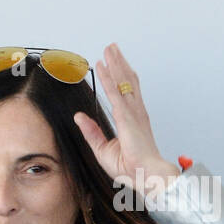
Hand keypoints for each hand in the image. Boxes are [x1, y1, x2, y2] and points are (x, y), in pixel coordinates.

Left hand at [73, 43, 179, 193]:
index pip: (126, 91)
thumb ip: (91, 131)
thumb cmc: (129, 167)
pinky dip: (109, 78)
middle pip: (127, 81)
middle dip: (119, 63)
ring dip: (116, 63)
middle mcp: (135, 112)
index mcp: (132, 119)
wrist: (145, 175)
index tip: (111, 63)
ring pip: (123, 81)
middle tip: (112, 48)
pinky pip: (115, 93)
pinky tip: (103, 67)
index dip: (119, 76)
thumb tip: (79, 116)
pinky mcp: (127, 117)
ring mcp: (133, 112)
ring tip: (109, 49)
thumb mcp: (102, 148)